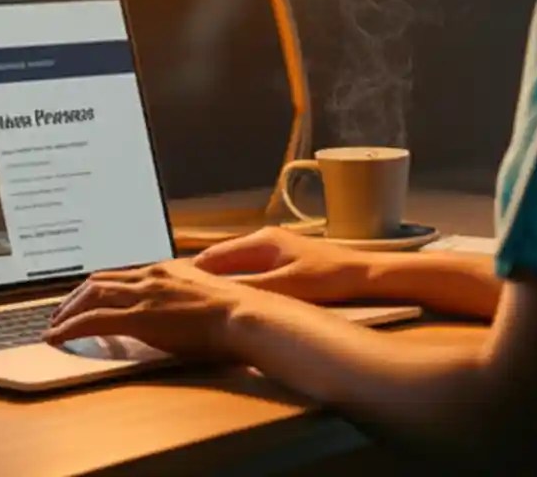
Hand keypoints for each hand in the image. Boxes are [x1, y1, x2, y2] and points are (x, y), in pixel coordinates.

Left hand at [44, 259, 313, 360]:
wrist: (245, 316)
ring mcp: (144, 295)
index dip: (99, 287)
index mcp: (167, 270)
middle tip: (61, 313)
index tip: (87, 298)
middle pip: (99, 281)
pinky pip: (93, 320)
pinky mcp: (140, 317)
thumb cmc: (236, 314)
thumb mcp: (208, 296)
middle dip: (75, 297)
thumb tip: (183, 310)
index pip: (122, 274)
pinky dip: (69, 328)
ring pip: (90, 296)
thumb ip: (189, 298)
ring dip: (67, 311)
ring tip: (54, 327)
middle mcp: (151, 276)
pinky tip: (57, 337)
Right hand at [192, 228, 373, 303]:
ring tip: (200, 297)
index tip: (174, 287)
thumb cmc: (328, 278)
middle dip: (201, 276)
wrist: (363, 273)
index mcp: (261, 242)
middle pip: (220, 258)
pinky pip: (248, 267)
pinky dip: (235, 278)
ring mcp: (274, 246)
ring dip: (218, 278)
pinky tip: (232, 295)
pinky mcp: (283, 257)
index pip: (214, 256)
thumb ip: (250, 289)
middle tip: (180, 295)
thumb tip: (214, 294)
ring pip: (234, 262)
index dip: (191, 273)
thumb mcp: (285, 288)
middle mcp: (264, 239)